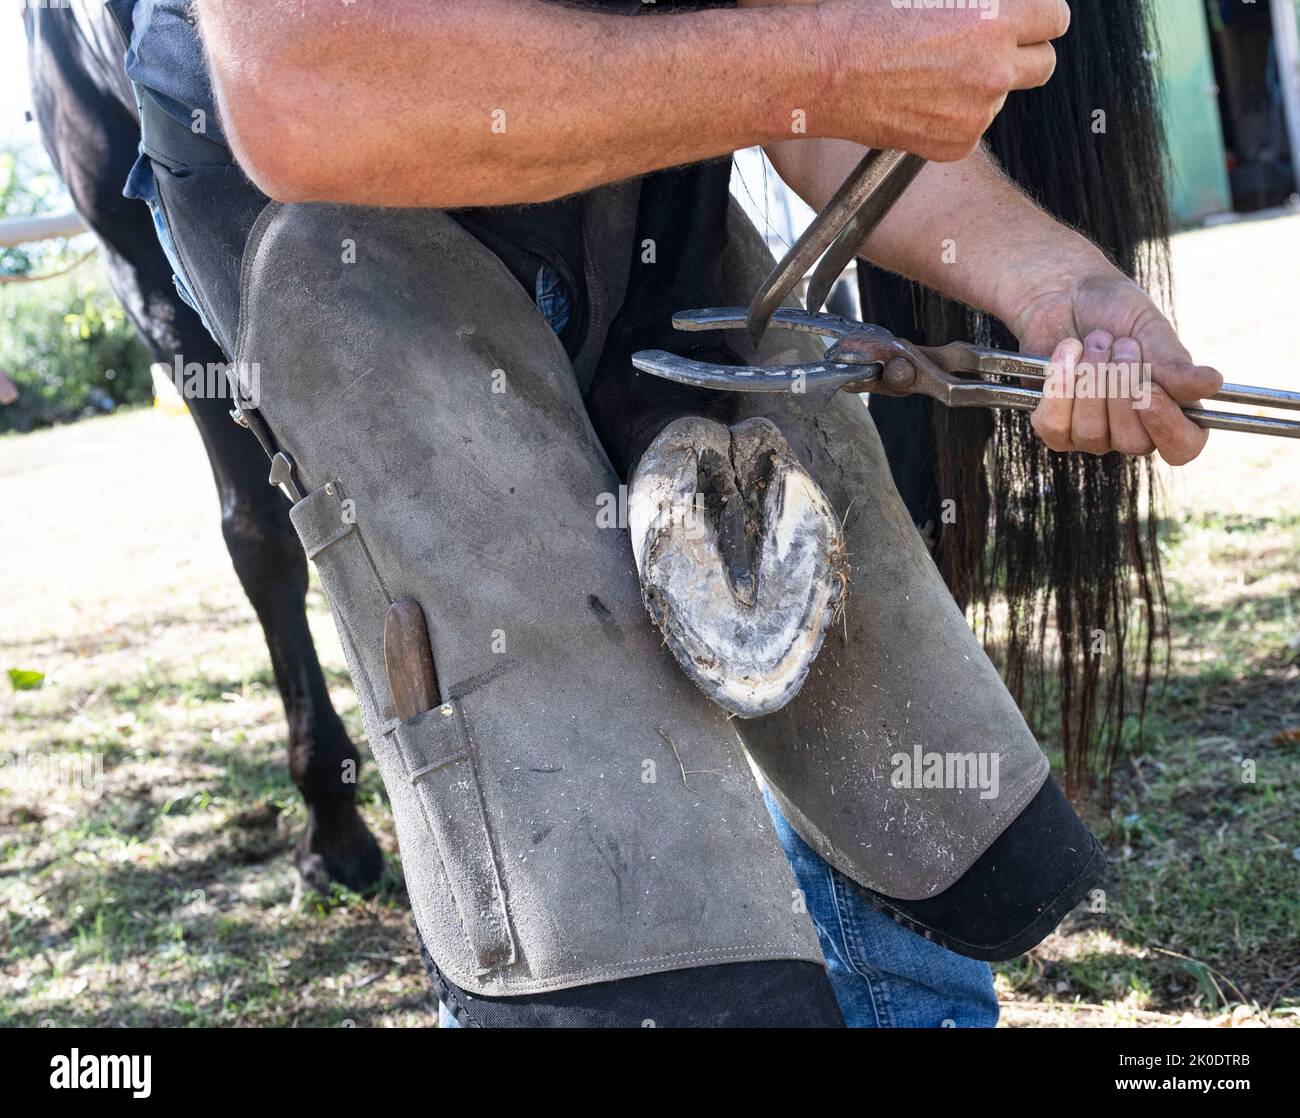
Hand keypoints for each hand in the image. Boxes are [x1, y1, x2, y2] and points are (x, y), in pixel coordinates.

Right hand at [815, 0, 1071, 160]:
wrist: (826, 71)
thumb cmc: (868, 19)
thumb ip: (982, 1)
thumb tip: (1000, 6)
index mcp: (998, 17)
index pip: (1056, 19)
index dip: (1037, 19)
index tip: (1022, 22)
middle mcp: (995, 68)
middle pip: (1045, 65)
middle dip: (1023, 56)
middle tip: (990, 51)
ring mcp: (977, 113)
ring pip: (1002, 100)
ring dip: (982, 89)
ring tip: (934, 75)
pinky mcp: (955, 145)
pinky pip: (972, 131)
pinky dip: (954, 120)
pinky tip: (921, 102)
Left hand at [1011, 271, 1222, 463]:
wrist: (1062, 294)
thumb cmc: (1114, 312)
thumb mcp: (1149, 327)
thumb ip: (1173, 360)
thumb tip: (1212, 384)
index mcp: (1169, 408)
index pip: (1182, 447)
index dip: (1169, 428)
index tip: (1151, 390)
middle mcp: (1132, 430)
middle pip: (1133, 442)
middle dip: (1122, 388)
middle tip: (1121, 343)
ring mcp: (1091, 434)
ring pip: (1091, 433)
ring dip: (1091, 380)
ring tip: (1095, 340)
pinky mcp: (1054, 428)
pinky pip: (1054, 427)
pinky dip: (1060, 384)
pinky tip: (1067, 352)